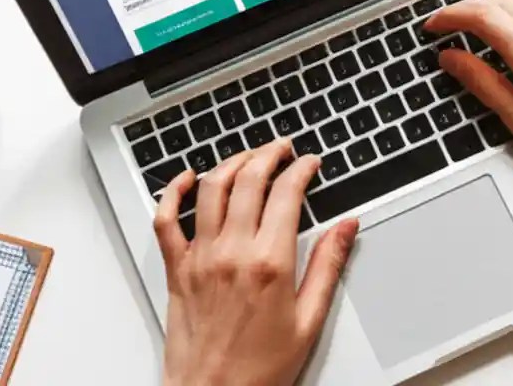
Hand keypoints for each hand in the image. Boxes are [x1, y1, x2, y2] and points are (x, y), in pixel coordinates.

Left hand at [155, 140, 359, 385]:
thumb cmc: (260, 369)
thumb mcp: (309, 320)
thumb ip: (328, 266)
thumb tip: (346, 228)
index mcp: (270, 263)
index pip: (287, 193)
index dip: (301, 169)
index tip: (310, 163)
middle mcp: (232, 253)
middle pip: (248, 179)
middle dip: (269, 154)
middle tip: (283, 148)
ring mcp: (201, 258)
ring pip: (210, 188)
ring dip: (231, 163)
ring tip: (248, 157)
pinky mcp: (178, 269)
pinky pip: (166, 219)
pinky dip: (172, 191)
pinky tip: (185, 178)